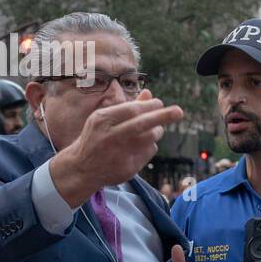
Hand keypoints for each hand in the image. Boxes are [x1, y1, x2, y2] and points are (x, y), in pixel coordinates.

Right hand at [50, 90, 183, 205]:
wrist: (81, 168)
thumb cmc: (96, 137)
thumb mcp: (105, 118)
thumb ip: (128, 106)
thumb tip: (149, 93)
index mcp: (102, 120)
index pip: (132, 109)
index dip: (150, 105)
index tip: (160, 103)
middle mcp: (110, 137)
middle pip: (142, 124)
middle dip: (163, 116)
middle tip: (179, 112)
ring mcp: (119, 154)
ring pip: (150, 138)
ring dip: (157, 131)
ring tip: (153, 130)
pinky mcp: (128, 168)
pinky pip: (150, 151)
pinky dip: (150, 145)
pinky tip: (140, 146)